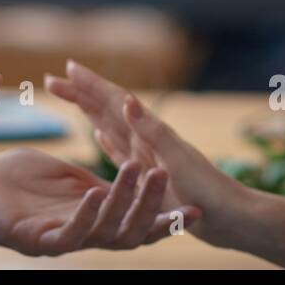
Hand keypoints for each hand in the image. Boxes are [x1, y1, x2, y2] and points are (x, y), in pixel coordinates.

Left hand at [0, 147, 199, 256]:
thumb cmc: (15, 181)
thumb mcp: (66, 176)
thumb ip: (96, 181)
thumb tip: (133, 178)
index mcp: (92, 219)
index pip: (136, 222)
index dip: (166, 216)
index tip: (197, 205)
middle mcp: (80, 234)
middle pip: (129, 232)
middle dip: (153, 206)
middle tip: (169, 174)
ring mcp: (57, 240)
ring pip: (104, 233)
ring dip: (125, 202)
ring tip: (141, 169)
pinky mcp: (32, 239)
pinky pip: (66, 234)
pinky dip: (84, 214)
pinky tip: (95, 194)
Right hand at [45, 61, 246, 248]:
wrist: (232, 217)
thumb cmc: (210, 192)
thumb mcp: (180, 162)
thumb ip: (154, 132)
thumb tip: (128, 99)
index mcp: (151, 135)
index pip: (114, 102)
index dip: (90, 84)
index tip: (67, 67)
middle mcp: (146, 141)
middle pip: (106, 109)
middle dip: (80, 92)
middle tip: (52, 79)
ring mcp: (147, 156)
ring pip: (110, 126)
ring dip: (88, 109)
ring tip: (70, 95)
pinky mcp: (148, 174)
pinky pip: (120, 151)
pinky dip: (107, 140)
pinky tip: (99, 134)